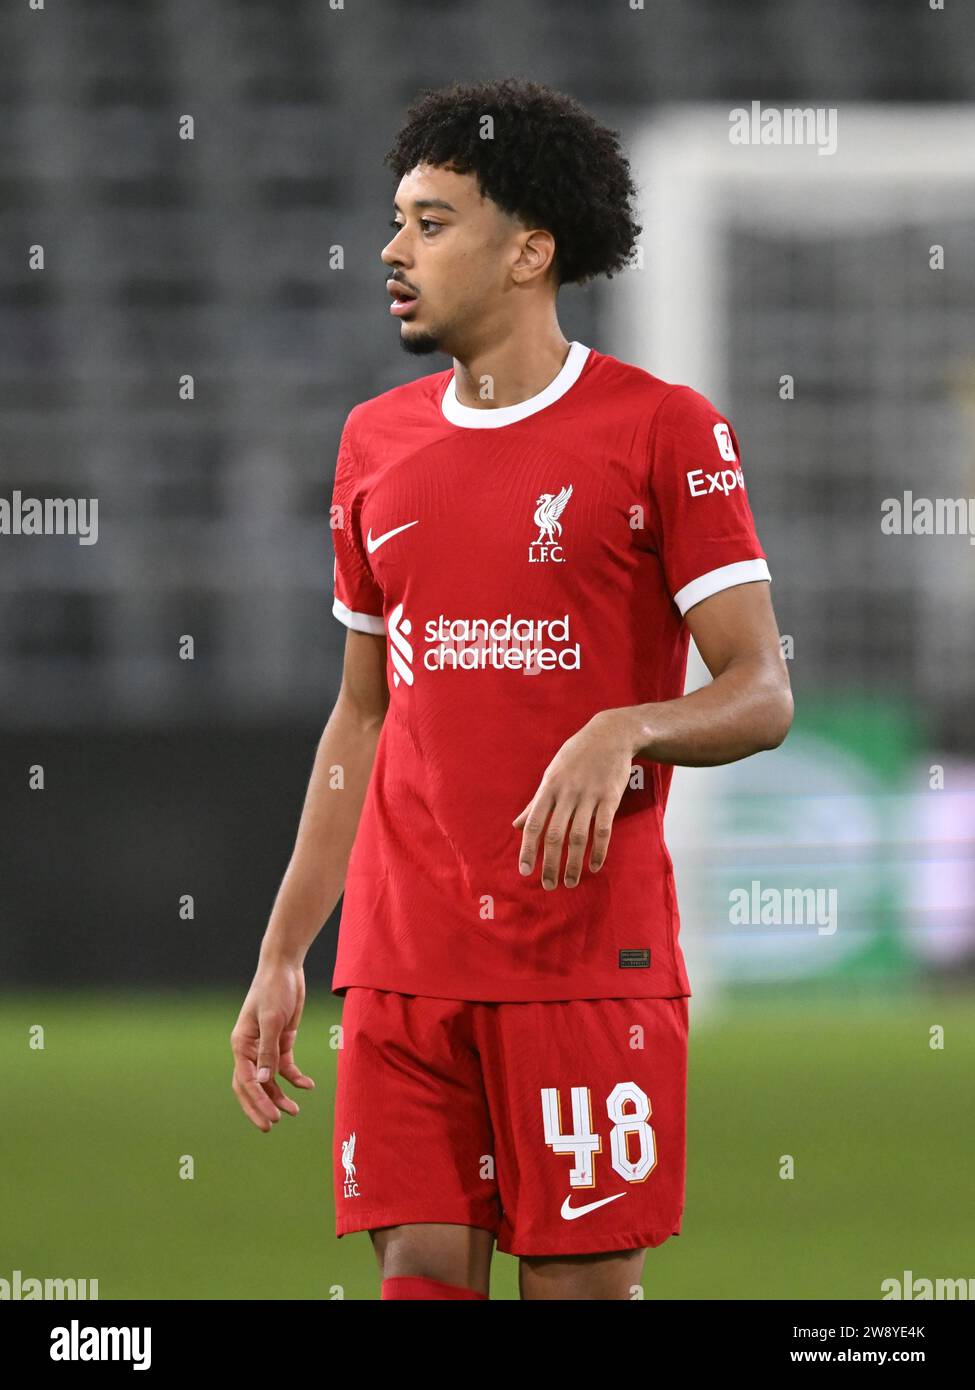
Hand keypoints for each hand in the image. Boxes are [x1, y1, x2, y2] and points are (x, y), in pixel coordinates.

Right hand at [231, 958, 315, 1131]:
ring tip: (295, 1111)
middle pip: (253, 1086)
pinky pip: (286, 1066)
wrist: (285, 967)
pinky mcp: (282, 1041)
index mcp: (241, 1044)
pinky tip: (307, 1085)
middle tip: (273, 1125)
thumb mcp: (271, 1019)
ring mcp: (266, 1046)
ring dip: (280, 1096)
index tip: (271, 1119)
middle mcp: (250, 1049)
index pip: (246, 1081)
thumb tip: (264, 1081)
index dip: (257, 1102)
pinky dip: (295, 1078)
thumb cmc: (273, 989)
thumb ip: (268, 1050)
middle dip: (262, 1106)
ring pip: (270, 1080)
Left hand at [511, 709, 636, 889]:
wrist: (610, 734)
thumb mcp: (552, 775)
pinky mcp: (610, 798)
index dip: (528, 849)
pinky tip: (595, 866)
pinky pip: (604, 829)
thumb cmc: (576, 756)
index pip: (534, 824)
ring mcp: (590, 795)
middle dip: (550, 863)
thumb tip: (515, 826)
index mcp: (549, 788)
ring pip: (580, 836)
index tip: (525, 871)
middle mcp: (567, 793)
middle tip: (548, 885)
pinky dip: (599, 851)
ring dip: (574, 863)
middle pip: (556, 835)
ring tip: (569, 882)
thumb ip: (535, 803)